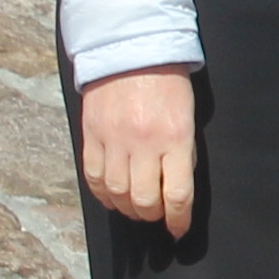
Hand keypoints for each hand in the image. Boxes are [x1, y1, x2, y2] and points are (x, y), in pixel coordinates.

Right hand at [81, 67, 199, 232]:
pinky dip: (103, 194)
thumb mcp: (187, 116)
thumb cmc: (168, 82)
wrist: (131, 49)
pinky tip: (112, 196)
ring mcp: (113, 140)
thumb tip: (176, 189)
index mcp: (175, 137)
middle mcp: (143, 143)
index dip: (178, 220)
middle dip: (152, 216)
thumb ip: (183, 152)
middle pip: (144, 200)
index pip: (178, 195)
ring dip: (127, 209)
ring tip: (135, 209)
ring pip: (117, 194)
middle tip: (157, 216)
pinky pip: (93, 177)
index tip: (179, 230)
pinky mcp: (92, 135)